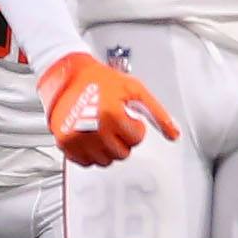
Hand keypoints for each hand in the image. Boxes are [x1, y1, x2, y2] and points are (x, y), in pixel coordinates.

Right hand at [35, 51, 177, 167]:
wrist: (66, 75)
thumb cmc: (98, 79)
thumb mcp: (133, 89)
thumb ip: (156, 112)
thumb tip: (173, 133)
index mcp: (111, 115)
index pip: (136, 139)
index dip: (134, 126)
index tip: (126, 116)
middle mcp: (93, 131)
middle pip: (121, 154)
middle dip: (122, 140)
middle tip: (114, 123)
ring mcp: (77, 140)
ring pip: (104, 161)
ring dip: (107, 148)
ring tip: (101, 129)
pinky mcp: (65, 144)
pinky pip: (85, 162)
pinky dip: (90, 152)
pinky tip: (90, 136)